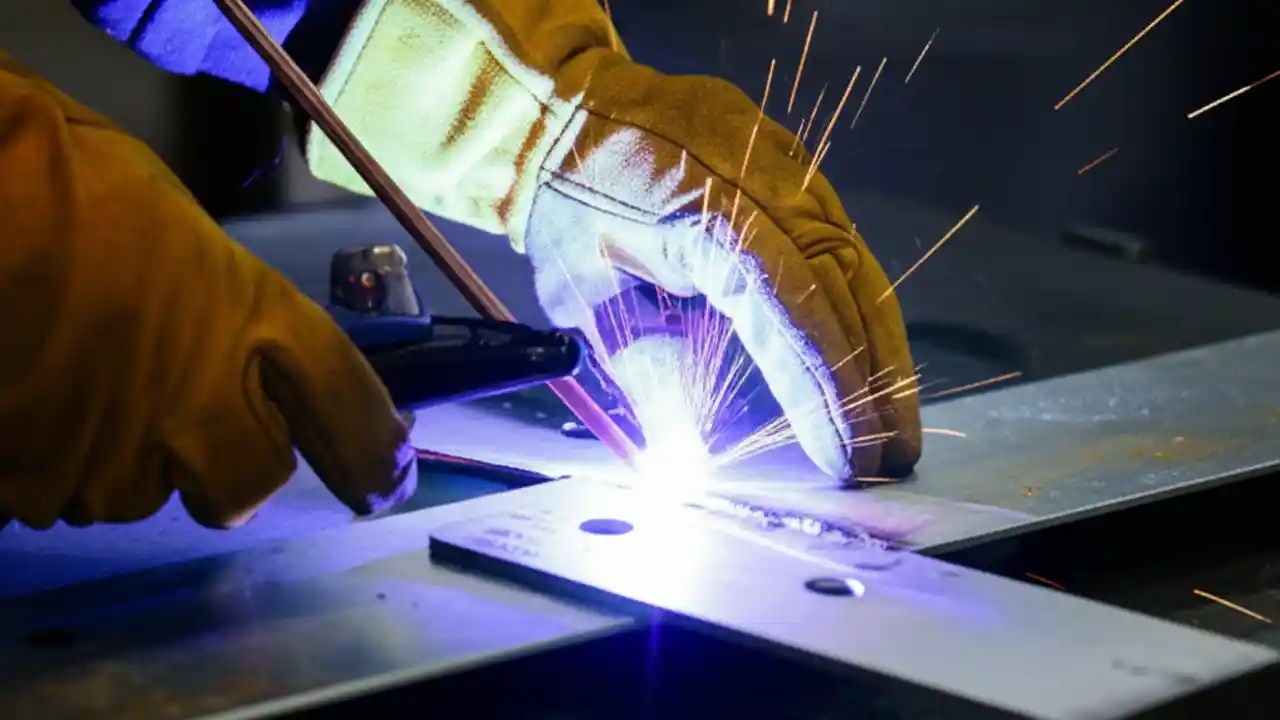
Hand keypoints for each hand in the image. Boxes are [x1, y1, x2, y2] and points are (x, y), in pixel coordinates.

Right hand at [0, 55, 414, 527]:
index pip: (349, 405)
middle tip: (194, 427)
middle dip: (234, 469)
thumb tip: (234, 344)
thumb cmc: (72, 185)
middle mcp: (205, 401)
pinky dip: (56, 462)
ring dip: (130, 458)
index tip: (384, 480)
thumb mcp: (184, 234)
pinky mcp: (42, 483)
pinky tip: (34, 399)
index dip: (373, 451)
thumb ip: (228, 308)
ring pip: (146, 493)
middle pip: (252, 482)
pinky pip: (63, 494)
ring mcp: (122, 451)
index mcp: (254, 319)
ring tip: (80, 382)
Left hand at [521, 69, 921, 480]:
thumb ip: (648, 370)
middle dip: (872, 380)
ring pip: (854, 263)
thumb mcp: (587, 297)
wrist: (563, 110)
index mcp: (706, 211)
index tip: (845, 456)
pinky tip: (871, 361)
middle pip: (841, 286)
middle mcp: (764, 178)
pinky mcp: (794, 167)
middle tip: (894, 461)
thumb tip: (692, 455)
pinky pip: (840, 241)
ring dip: (881, 349)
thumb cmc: (564, 207)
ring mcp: (786, 165)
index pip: (788, 308)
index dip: (824, 387)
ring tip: (897, 427)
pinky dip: (859, 307)